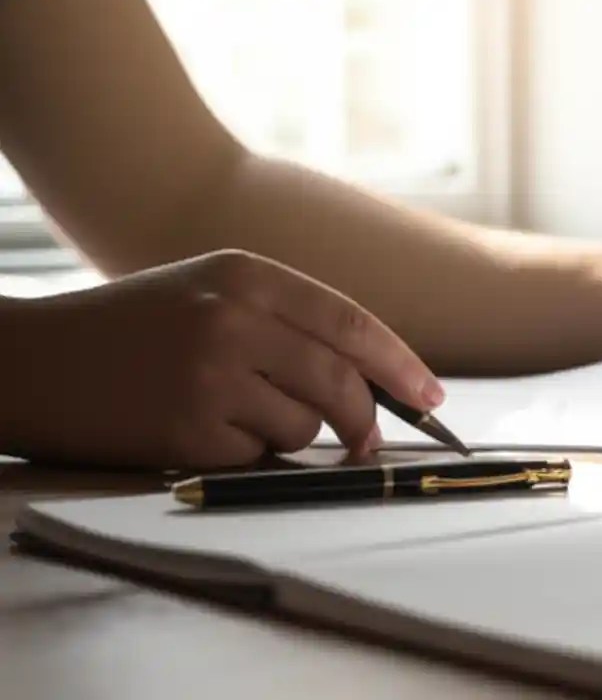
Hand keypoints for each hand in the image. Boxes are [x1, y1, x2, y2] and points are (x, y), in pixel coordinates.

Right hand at [2, 250, 440, 468]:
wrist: (28, 360)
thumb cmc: (127, 329)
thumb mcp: (207, 293)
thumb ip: (285, 323)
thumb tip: (371, 381)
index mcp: (247, 274)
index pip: (352, 322)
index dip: (400, 364)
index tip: (431, 397)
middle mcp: (235, 317)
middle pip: (342, 382)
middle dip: (367, 421)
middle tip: (368, 444)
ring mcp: (211, 373)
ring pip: (304, 425)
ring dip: (285, 435)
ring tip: (226, 414)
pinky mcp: (187, 428)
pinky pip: (257, 456)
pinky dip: (243, 455)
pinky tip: (194, 431)